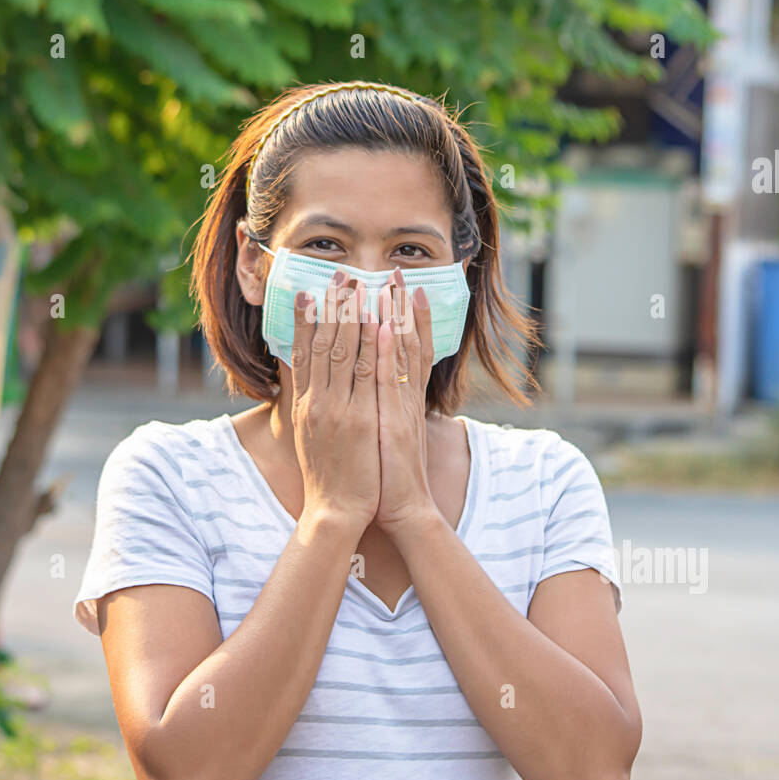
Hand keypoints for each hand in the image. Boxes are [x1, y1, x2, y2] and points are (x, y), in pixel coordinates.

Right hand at [290, 270, 380, 531]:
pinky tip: (379, 323)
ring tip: (359, 285)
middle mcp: (318, 402)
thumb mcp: (310, 434)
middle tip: (339, 275)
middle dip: (331, 307)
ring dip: (352, 315)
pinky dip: (372, 347)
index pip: (302, 353)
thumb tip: (303, 374)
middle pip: (322, 344)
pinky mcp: (362, 421)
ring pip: (344, 353)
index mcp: (306, 404)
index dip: (305, 320)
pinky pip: (368, 376)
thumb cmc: (328, 475)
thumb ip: (308, 402)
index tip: (309, 291)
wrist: (337, 511)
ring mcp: (340, 410)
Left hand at [374, 268, 437, 534]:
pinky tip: (383, 327)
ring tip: (392, 284)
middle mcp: (404, 398)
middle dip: (401, 305)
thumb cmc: (386, 473)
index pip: (409, 348)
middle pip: (405, 342)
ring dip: (395, 316)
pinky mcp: (391, 423)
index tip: (407, 285)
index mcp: (402, 398)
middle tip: (398, 270)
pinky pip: (387, 382)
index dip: (410, 316)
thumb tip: (368, 382)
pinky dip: (387, 353)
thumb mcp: (384, 430)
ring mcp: (400, 408)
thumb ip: (381, 402)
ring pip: (398, 355)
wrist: (401, 509)